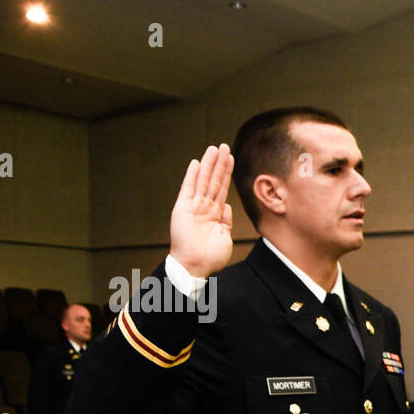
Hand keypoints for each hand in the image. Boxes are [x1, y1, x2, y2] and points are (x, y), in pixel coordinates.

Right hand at [170, 143, 234, 279]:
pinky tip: (196, 162)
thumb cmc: (210, 257)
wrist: (196, 266)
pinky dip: (192, 175)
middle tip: (224, 146)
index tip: (230, 159)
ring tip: (214, 148)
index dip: (226, 174)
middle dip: (219, 163)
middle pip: (213, 180)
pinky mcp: (183, 208)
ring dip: (209, 164)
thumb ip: (226, 221)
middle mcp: (203, 208)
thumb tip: (227, 207)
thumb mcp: (225, 237)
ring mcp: (193, 207)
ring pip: (203, 180)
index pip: (221, 189)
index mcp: (214, 215)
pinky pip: (188, 188)